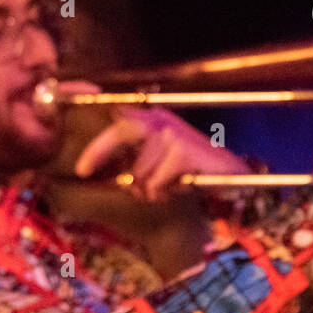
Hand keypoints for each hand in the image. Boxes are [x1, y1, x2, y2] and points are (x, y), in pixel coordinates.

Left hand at [74, 103, 251, 200]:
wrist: (231, 179)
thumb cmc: (188, 174)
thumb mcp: (155, 162)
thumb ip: (130, 161)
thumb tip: (95, 173)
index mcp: (153, 119)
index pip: (117, 120)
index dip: (95, 138)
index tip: (82, 166)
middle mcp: (162, 120)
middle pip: (121, 133)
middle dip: (98, 152)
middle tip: (83, 172)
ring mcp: (173, 134)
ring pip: (138, 170)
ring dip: (147, 189)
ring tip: (164, 188)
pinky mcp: (182, 152)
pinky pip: (154, 181)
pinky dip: (161, 193)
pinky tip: (176, 189)